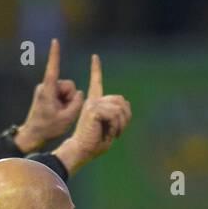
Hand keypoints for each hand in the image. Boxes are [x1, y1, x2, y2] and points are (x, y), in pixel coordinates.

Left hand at [13, 39, 83, 153]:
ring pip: (67, 90)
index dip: (55, 55)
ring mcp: (46, 89)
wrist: (33, 135)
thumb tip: (79, 93)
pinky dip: (63, 103)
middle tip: (62, 113)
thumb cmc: (48, 128)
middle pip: (69, 85)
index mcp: (48, 90)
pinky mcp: (47, 93)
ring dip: (67, 102)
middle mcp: (46, 86)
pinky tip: (57, 112)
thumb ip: (77, 103)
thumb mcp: (67, 118)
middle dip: (70, 98)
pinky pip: (62, 94)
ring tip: (58, 114)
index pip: (53, 69)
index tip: (55, 41)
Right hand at [52, 54, 131, 174]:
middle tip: (120, 131)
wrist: (81, 151)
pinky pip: (115, 115)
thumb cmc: (93, 145)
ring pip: (120, 108)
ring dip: (122, 124)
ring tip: (115, 134)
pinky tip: (110, 134)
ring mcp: (92, 104)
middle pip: (121, 100)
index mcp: (93, 103)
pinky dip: (116, 127)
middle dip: (126, 116)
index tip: (94, 57)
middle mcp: (92, 101)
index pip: (96, 82)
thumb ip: (117, 115)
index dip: (96, 69)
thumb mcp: (109, 128)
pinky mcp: (94, 110)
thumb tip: (126, 103)